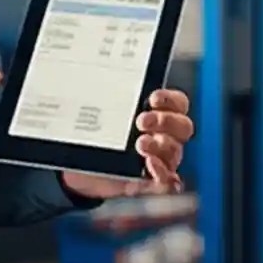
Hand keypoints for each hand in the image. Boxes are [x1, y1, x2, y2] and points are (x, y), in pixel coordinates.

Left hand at [62, 89, 193, 198]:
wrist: (79, 170)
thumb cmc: (96, 137)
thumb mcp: (97, 114)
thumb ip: (106, 98)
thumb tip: (100, 80)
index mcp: (157, 115)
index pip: (178, 104)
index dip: (171, 100)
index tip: (154, 98)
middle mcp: (162, 137)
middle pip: (183, 127)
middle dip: (166, 121)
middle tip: (142, 121)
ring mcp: (158, 160)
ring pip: (174, 152)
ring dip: (160, 146)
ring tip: (140, 144)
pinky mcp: (148, 183)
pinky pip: (166, 182)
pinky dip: (162, 173)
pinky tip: (150, 164)